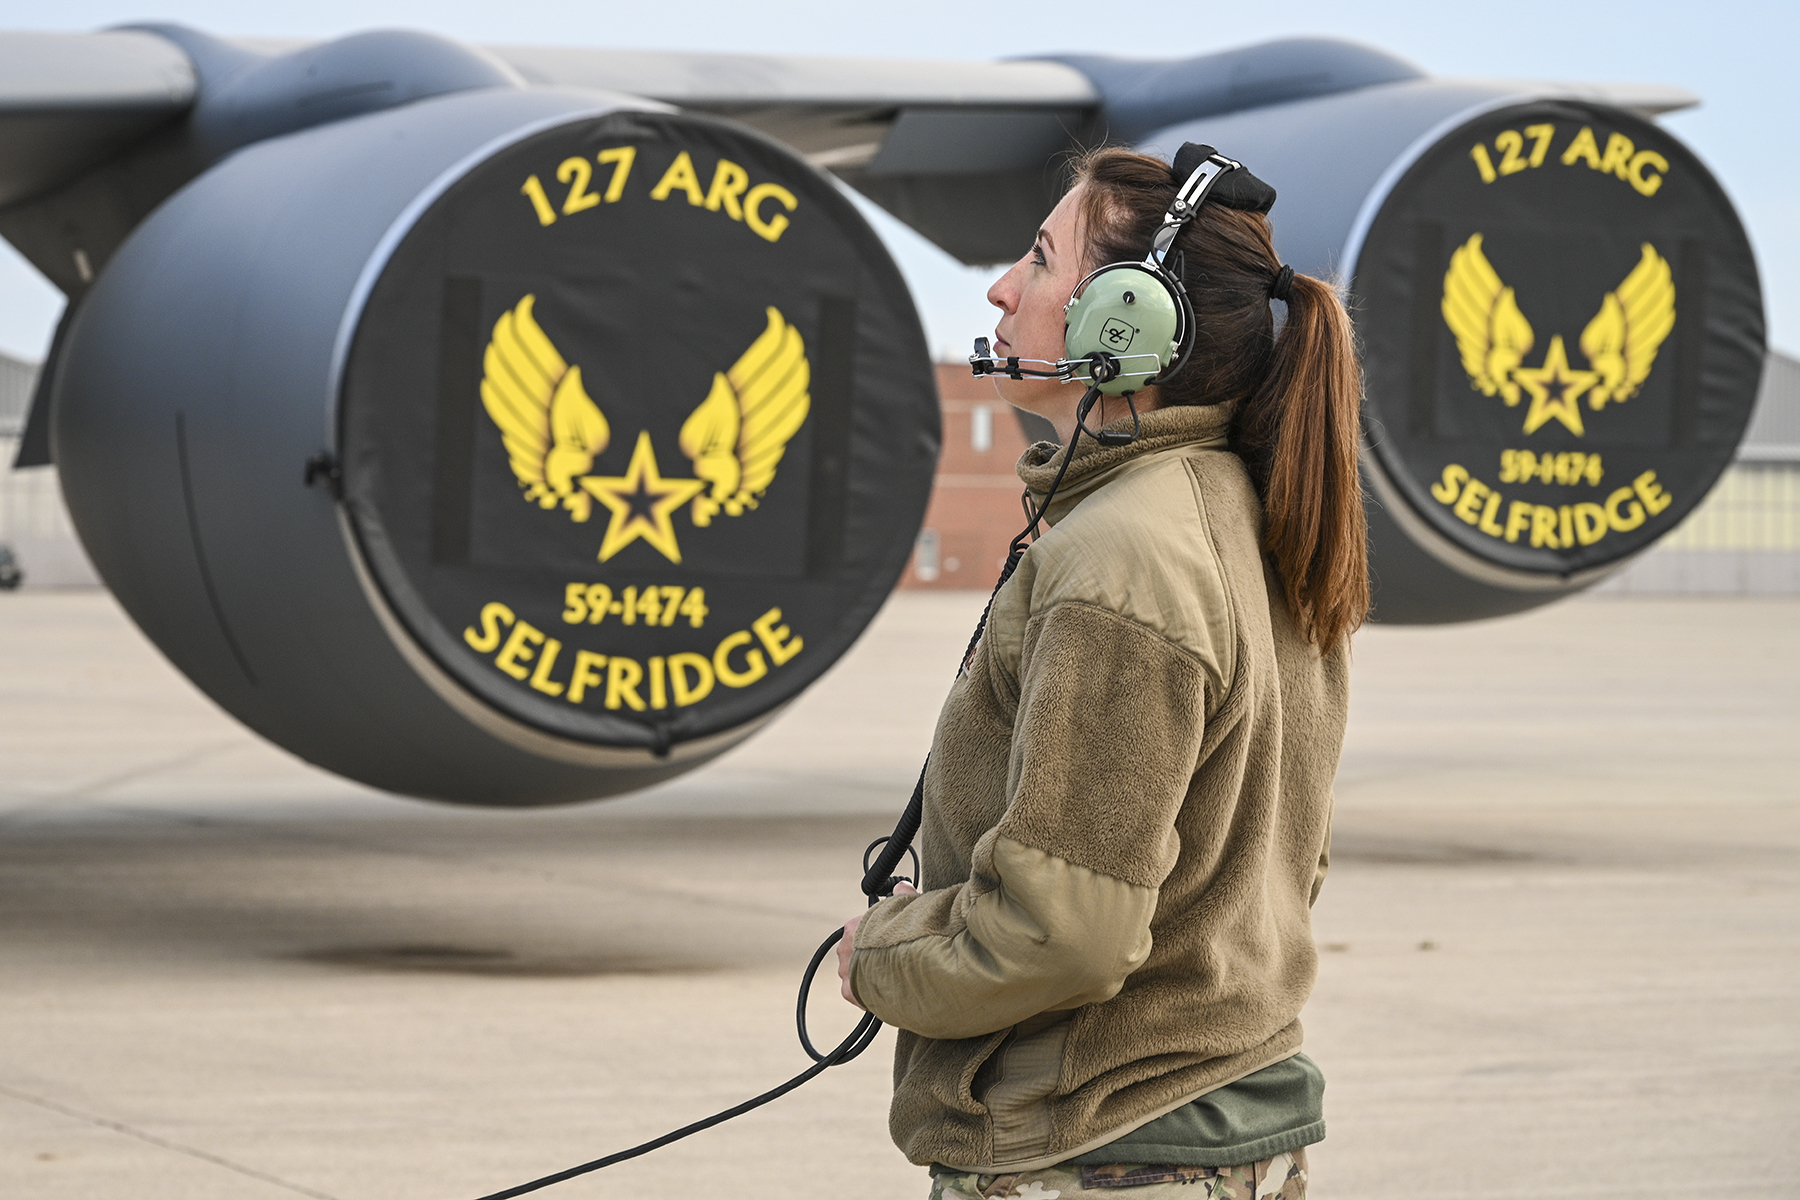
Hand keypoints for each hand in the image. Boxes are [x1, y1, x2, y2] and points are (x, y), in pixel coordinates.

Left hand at [838, 881, 917, 1007]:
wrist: (911, 970)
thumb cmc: (910, 938)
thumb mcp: (910, 909)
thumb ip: (903, 896)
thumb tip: (901, 885)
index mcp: (854, 926)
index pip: (861, 925)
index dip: (878, 930)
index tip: (890, 935)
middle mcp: (845, 948)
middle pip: (856, 948)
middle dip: (870, 951)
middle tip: (890, 956)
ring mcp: (845, 971)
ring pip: (854, 969)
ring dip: (867, 970)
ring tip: (889, 974)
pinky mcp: (850, 991)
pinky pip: (856, 989)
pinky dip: (867, 989)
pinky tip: (883, 987)